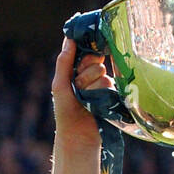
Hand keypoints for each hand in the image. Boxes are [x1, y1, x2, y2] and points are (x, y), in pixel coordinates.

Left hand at [52, 37, 114, 152]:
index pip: (87, 50)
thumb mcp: (60, 84)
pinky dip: (100, 94)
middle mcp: (92, 74)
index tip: (78, 66)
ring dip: (91, 88)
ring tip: (86, 100)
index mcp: (79, 69)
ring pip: (102, 74)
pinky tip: (96, 105)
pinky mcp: (113, 95)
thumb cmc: (65, 111)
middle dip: (85, 74)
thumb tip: (70, 37)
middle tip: (78, 88)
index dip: (84, 56)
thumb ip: (64, 61)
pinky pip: (110, 85)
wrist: (77, 135)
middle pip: (95, 60)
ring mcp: (104, 84)